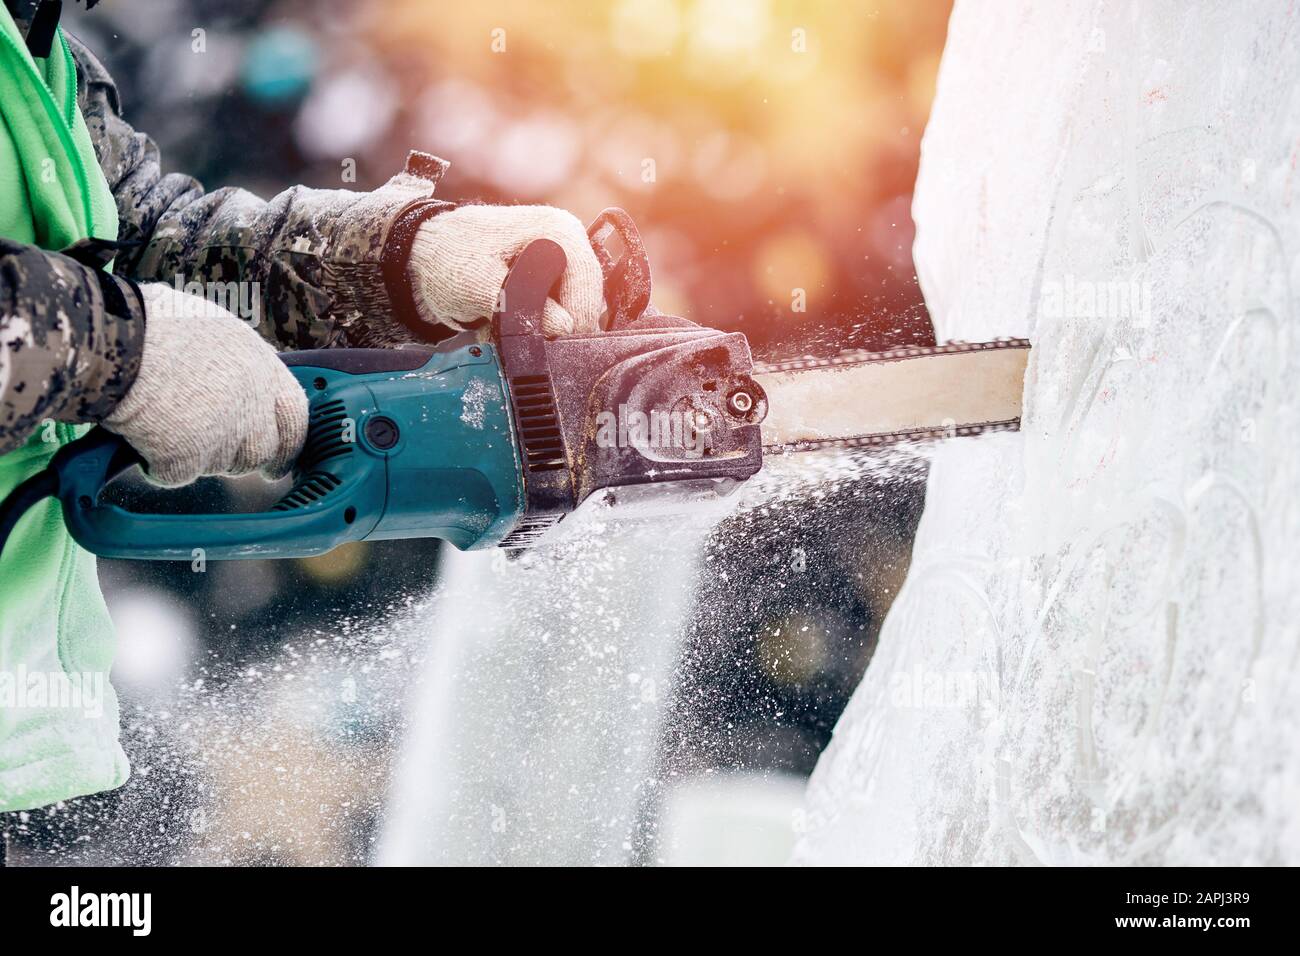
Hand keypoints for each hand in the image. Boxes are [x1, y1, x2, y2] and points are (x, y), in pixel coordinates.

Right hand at [103, 283, 308, 486]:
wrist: (114, 339)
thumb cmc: (151, 323)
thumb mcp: (212, 326)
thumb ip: (236, 359)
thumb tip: (241, 376)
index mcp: (261, 365)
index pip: (295, 413)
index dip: (289, 438)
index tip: (281, 456)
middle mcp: (251, 401)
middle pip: (262, 450)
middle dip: (242, 458)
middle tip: (216, 455)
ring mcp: (223, 432)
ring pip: (221, 465)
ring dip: (198, 457)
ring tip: (166, 426)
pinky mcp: (188, 456)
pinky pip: (176, 475)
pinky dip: (159, 465)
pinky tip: (143, 440)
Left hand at [407, 204, 605, 336]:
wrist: (428, 252)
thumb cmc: (448, 258)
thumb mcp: (479, 286)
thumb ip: (522, 308)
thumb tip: (563, 327)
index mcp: (557, 230)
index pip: (587, 282)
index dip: (576, 318)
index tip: (554, 345)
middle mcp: (568, 239)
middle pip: (585, 297)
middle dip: (559, 325)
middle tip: (527, 343)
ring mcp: (562, 255)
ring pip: (574, 306)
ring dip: (547, 327)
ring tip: (511, 330)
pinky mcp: (554, 273)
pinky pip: (561, 306)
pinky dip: (540, 321)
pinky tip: (515, 323)